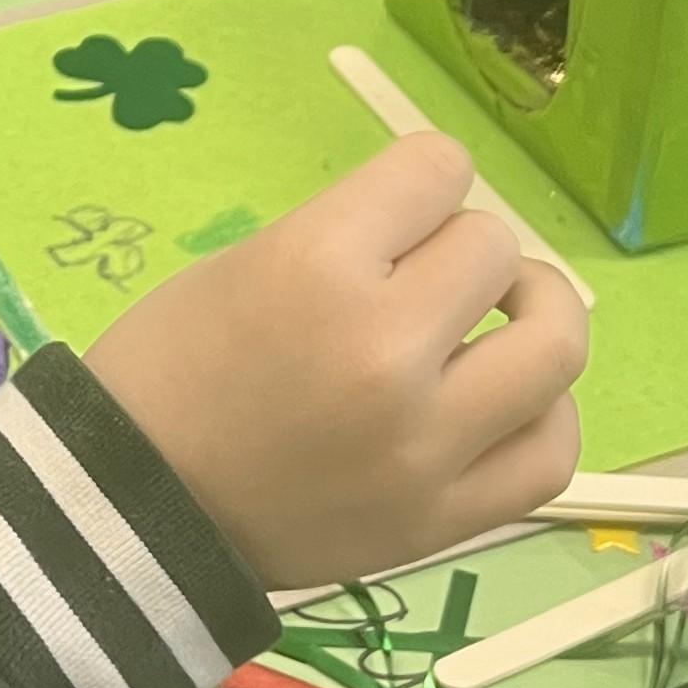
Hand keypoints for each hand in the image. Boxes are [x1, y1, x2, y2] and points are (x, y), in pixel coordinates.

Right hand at [86, 137, 587, 593]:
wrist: (133, 510)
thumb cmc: (170, 371)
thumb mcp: (244, 263)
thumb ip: (351, 239)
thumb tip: (440, 238)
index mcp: (316, 266)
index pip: (436, 169)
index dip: (415, 185)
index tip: (391, 220)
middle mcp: (384, 350)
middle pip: (494, 248)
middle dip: (456, 252)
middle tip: (421, 280)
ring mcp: (424, 443)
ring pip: (554, 344)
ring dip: (530, 316)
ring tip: (497, 325)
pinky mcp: (443, 517)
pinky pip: (550, 451)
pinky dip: (543, 413)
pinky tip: (508, 401)